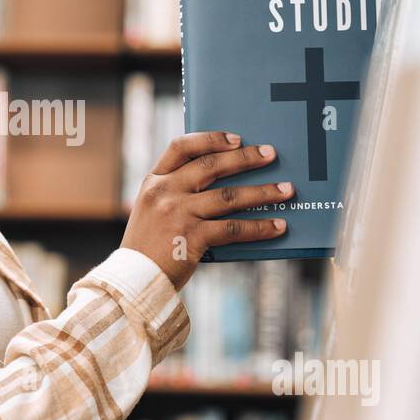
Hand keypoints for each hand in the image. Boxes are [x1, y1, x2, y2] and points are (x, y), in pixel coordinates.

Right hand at [120, 131, 292, 291]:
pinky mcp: (192, 238)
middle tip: (271, 154)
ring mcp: (178, 213)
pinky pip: (233, 228)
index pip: (181, 147)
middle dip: (246, 158)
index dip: (210, 139)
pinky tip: (277, 226)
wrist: (133, 280)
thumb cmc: (148, 246)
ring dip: (262, 192)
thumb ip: (177, 193)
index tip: (236, 138)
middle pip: (211, 166)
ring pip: (229, 196)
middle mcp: (165, 192)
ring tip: (286, 190)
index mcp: (154, 181)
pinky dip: (259, 227)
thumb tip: (224, 183)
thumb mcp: (152, 210)